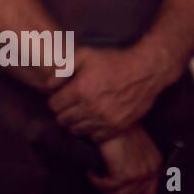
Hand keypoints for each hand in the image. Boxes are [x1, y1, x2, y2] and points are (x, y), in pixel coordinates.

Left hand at [49, 45, 175, 141]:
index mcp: (80, 89)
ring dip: (74, 123)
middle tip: (68, 106)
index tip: (59, 97)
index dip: (54, 100)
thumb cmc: (113, 61)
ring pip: (77, 130)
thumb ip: (63, 69)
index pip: (54, 105)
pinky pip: (96, 138)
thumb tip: (48, 85)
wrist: (145, 71)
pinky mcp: (118, 127)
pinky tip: (92, 121)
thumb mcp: (85, 55)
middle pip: (63, 120)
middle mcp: (91, 108)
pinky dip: (91, 132)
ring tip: (79, 113)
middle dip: (62, 112)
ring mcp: (105, 120)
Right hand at [88, 124, 161, 193]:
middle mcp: (150, 170)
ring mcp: (139, 173)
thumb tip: (122, 182)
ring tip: (95, 176)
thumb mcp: (131, 145)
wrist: (110, 116)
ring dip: (103, 188)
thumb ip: (133, 162)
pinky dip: (97, 182)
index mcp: (155, 163)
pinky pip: (109, 188)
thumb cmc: (116, 127)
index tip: (117, 193)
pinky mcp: (125, 174)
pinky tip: (93, 172)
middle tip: (101, 184)